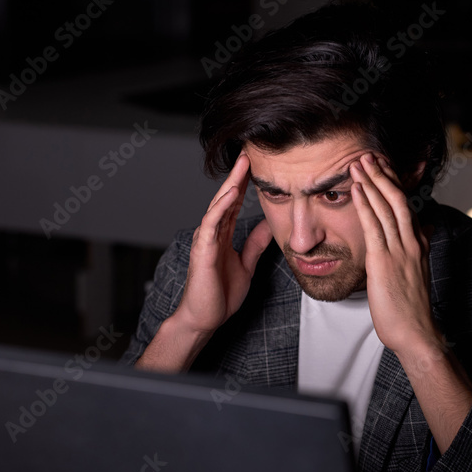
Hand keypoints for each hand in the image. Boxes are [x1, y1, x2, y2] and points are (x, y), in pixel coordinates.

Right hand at [173, 153, 272, 336]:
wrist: (205, 319)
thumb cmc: (220, 294)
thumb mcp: (246, 264)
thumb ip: (254, 245)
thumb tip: (268, 227)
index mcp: (222, 235)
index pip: (234, 203)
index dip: (245, 184)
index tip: (257, 165)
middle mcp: (212, 232)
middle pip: (226, 198)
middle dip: (238, 176)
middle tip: (249, 153)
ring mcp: (206, 240)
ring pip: (218, 205)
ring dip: (230, 184)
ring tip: (242, 164)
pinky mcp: (203, 250)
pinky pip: (211, 223)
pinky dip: (221, 207)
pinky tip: (231, 193)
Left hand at [349, 154, 435, 353]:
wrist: (416, 332)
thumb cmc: (411, 307)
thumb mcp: (417, 271)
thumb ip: (418, 247)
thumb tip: (425, 229)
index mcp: (418, 243)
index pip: (406, 205)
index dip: (393, 182)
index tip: (382, 165)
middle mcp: (412, 242)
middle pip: (398, 198)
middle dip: (382, 174)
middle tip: (367, 155)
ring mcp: (400, 250)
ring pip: (386, 207)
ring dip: (371, 182)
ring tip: (358, 163)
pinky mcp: (384, 261)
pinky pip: (374, 226)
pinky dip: (365, 204)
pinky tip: (357, 189)